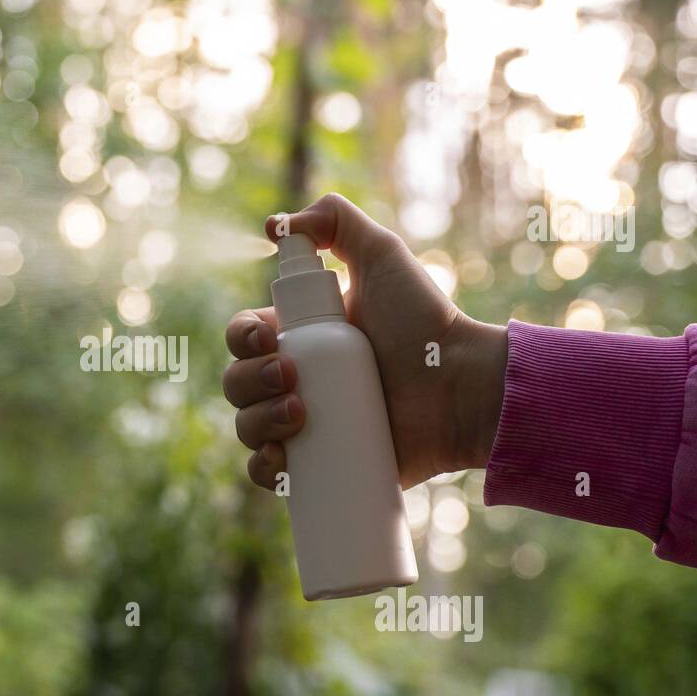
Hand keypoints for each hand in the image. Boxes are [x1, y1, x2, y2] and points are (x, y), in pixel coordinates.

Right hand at [223, 193, 507, 489]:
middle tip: (292, 377)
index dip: (241, 337)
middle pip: (236, 384)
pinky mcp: (321, 469)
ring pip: (246, 428)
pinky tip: (282, 460)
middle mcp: (294, 382)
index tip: (267, 337)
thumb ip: (336, 219)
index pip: (243, 338)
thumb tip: (274, 227)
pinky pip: (268, 475)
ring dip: (256, 422)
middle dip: (250, 380)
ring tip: (299, 415)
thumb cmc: (425, 323)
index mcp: (298, 337)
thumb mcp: (382, 257)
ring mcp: (305, 428)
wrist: (460, 389)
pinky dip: (262, 469)